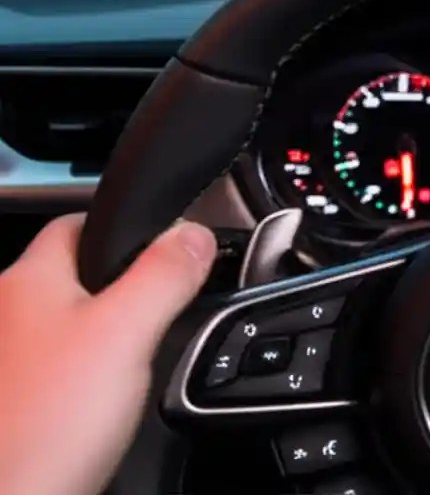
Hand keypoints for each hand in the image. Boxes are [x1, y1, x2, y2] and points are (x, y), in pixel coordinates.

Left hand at [0, 214, 215, 494]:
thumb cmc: (48, 424)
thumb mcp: (128, 333)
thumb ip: (165, 275)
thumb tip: (193, 233)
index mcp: (26, 281)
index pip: (74, 224)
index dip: (123, 227)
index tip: (161, 239)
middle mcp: (4, 314)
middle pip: (71, 276)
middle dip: (117, 285)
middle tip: (160, 306)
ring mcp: (6, 360)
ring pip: (64, 325)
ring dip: (99, 333)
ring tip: (137, 357)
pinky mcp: (12, 400)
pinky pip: (55, 369)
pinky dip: (82, 374)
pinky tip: (102, 398)